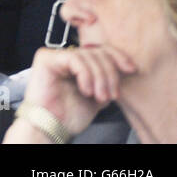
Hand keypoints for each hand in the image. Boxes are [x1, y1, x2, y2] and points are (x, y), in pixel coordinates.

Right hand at [9, 45, 137, 141]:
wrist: (53, 126)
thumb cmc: (70, 115)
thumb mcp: (98, 95)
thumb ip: (107, 80)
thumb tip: (126, 68)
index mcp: (78, 63)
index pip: (101, 50)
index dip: (118, 57)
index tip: (131, 70)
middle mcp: (65, 56)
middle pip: (97, 52)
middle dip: (109, 74)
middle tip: (111, 95)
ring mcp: (55, 56)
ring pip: (88, 55)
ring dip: (99, 78)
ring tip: (99, 97)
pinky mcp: (46, 58)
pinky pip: (74, 59)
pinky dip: (85, 75)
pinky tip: (86, 90)